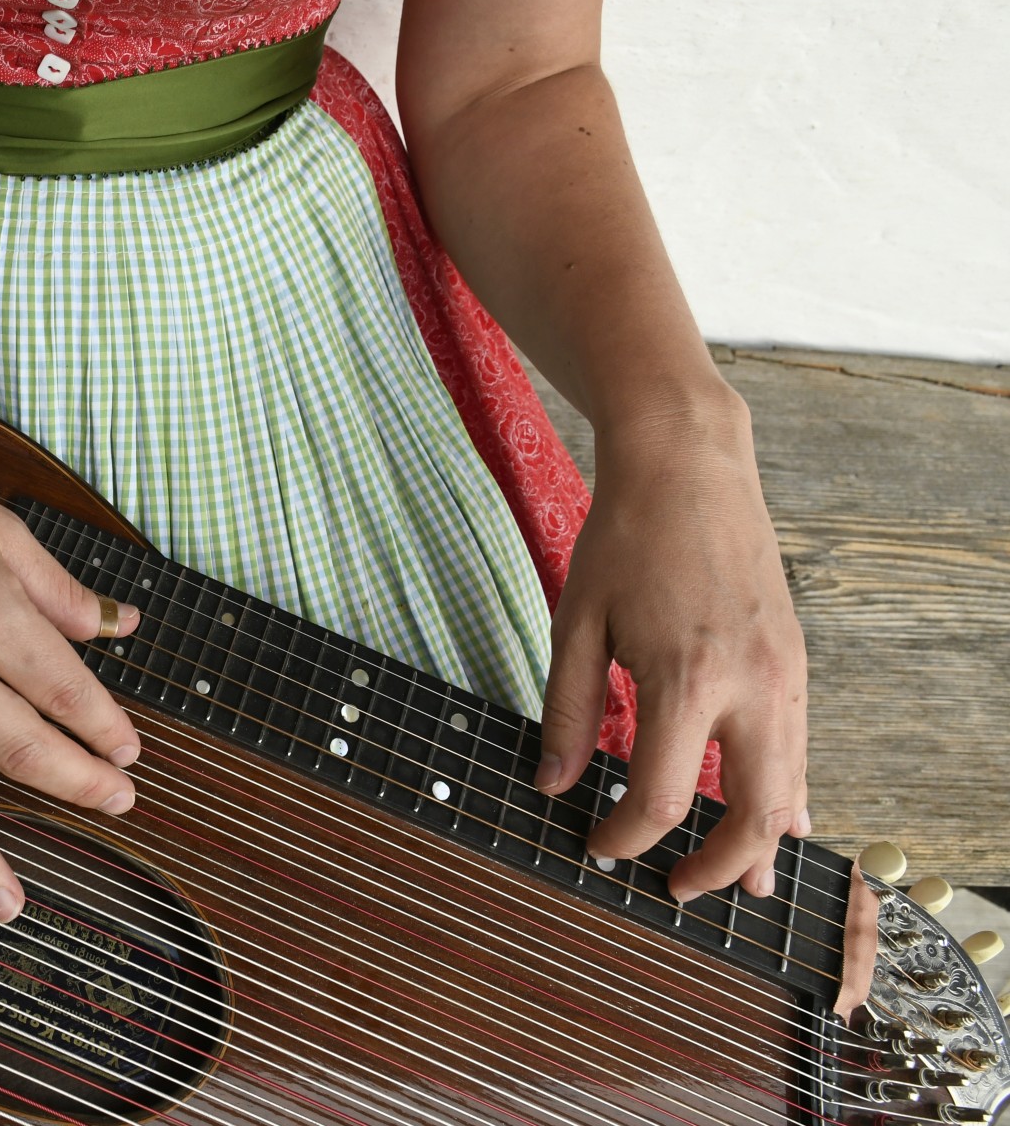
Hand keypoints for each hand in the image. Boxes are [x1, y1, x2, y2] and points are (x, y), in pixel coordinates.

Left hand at [536, 390, 810, 901]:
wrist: (690, 466)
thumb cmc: (625, 537)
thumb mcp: (575, 622)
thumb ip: (566, 711)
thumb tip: (552, 785)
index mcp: (685, 680)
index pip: (658, 798)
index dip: (622, 837)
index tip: (594, 844)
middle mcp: (751, 686)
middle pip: (752, 817)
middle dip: (715, 867)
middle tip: (673, 887)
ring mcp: (785, 675)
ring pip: (790, 790)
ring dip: (761, 841)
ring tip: (732, 880)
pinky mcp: (797, 662)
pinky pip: (801, 748)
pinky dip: (788, 793)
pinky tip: (779, 822)